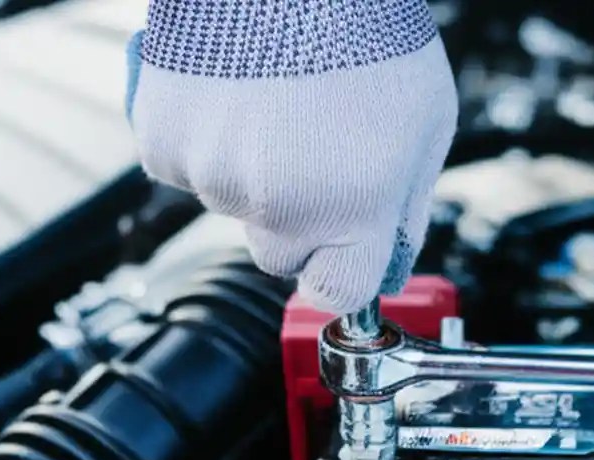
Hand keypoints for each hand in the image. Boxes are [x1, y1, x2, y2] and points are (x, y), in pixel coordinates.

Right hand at [125, 0, 456, 313]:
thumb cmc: (367, 33)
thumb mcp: (429, 124)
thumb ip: (409, 205)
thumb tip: (392, 258)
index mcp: (354, 210)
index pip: (339, 293)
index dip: (340, 272)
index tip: (339, 256)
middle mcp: (281, 207)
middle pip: (280, 254)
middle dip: (296, 218)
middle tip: (311, 151)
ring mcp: (216, 178)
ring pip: (231, 206)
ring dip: (247, 172)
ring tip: (275, 104)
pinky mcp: (164, 143)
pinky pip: (184, 168)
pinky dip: (201, 141)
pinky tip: (232, 95)